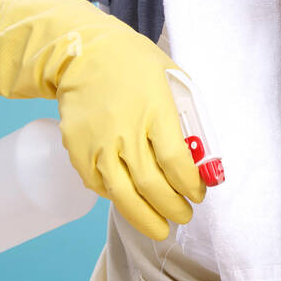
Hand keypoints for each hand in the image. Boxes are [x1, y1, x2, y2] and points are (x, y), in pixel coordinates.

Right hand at [0, 0, 204, 239]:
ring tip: (160, 228)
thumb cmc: (135, 64)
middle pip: (151, 185)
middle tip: (184, 216)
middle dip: (172, 208)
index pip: (176, 163)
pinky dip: (116, 199)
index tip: (199, 193)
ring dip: (144, 218)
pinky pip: (98, 185)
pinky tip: (131, 201)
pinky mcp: (77, 149)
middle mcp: (124, 130)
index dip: (190, 186)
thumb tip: (203, 156)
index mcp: (155, 110)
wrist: (82, 52)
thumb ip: (189, 116)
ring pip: (122, 195)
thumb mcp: (173, 79)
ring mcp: (97, 143)